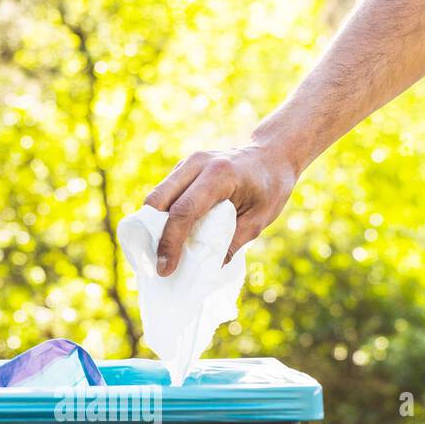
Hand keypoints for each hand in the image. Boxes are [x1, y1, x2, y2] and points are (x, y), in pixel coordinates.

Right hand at [143, 140, 297, 275]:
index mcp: (219, 175)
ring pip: (157, 196)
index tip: (166, 268)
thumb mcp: (260, 219)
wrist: (272, 154)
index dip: (171, 242)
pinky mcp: (183, 168)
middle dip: (152, 234)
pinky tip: (170, 235)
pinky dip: (161, 216)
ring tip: (162, 252)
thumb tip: (209, 268)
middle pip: (159, 200)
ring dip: (153, 225)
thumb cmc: (270, 187)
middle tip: (159, 263)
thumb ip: (233, 242)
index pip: (184, 210)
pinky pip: (164, 194)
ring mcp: (188, 163)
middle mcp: (198, 164)